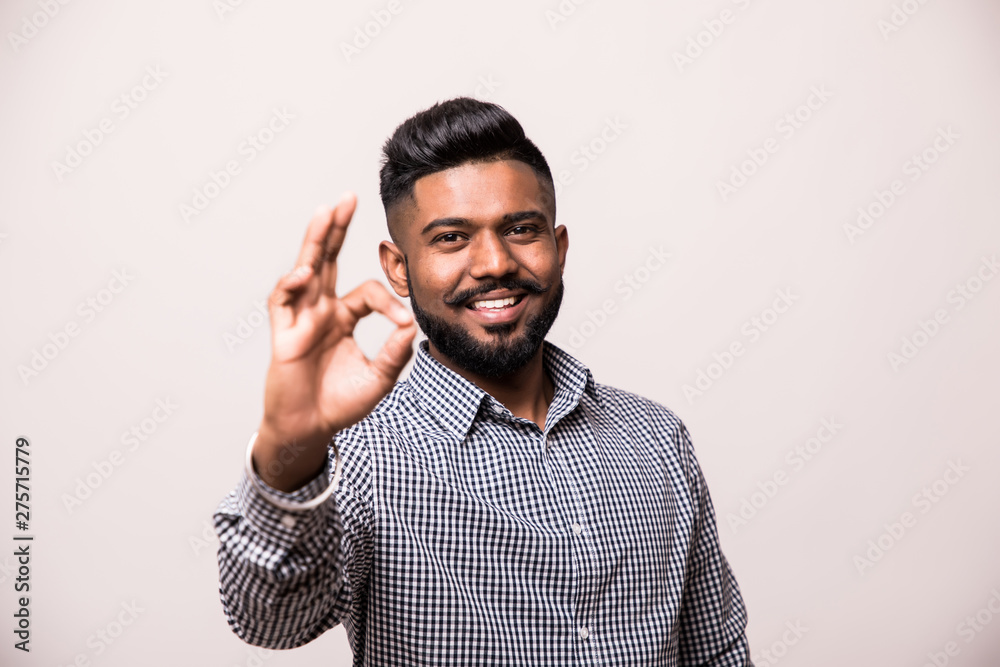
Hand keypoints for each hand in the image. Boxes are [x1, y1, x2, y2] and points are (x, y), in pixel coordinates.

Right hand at [254, 192, 416, 489]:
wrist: (311, 430)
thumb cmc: (340, 403)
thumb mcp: (379, 378)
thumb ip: (395, 353)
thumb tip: (412, 325)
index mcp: (342, 318)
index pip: (366, 292)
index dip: (388, 301)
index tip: (405, 323)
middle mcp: (320, 311)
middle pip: (328, 260)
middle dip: (337, 229)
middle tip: (348, 197)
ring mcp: (300, 319)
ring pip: (305, 269)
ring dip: (315, 240)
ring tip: (325, 211)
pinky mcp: (284, 335)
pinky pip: (283, 302)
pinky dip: (292, 285)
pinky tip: (306, 271)